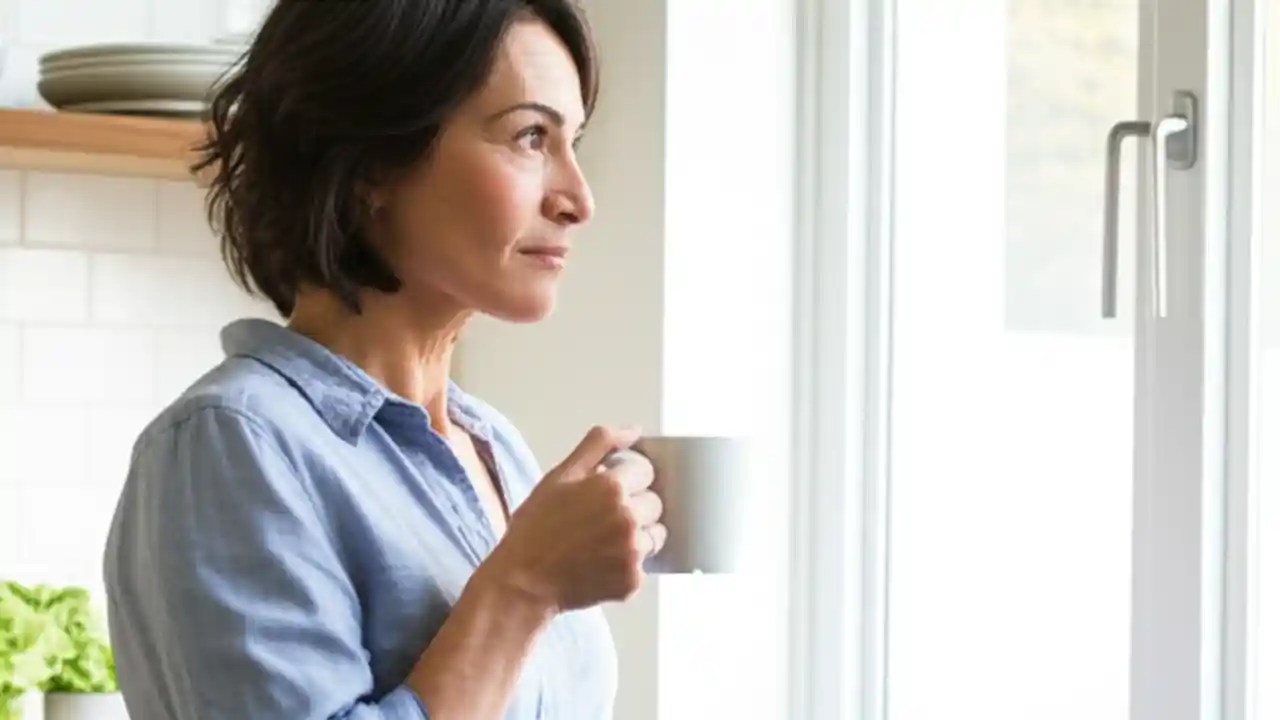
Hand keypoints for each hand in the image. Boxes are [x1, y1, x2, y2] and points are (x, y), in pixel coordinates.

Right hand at [481, 426, 667, 613]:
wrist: (523, 582)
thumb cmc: (536, 528)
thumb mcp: (560, 476)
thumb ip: (598, 444)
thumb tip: (633, 431)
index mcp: (611, 487)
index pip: (646, 471)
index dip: (628, 478)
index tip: (609, 490)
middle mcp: (628, 519)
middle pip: (655, 502)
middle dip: (635, 506)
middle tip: (602, 518)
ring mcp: (633, 552)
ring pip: (655, 533)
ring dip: (637, 535)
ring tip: (602, 542)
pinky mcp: (633, 580)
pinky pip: (645, 564)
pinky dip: (628, 563)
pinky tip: (601, 562)